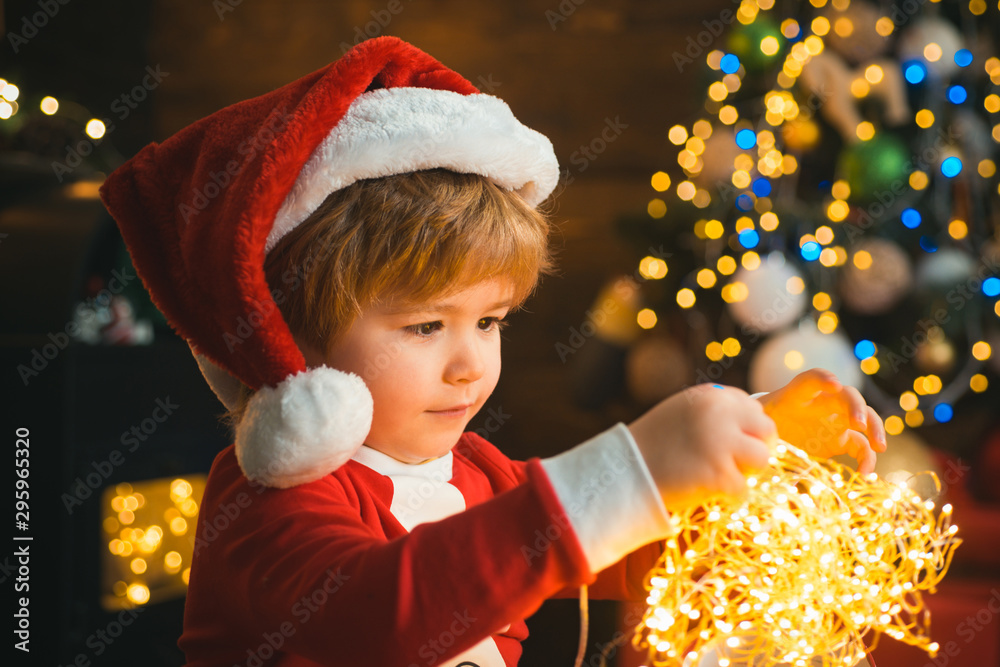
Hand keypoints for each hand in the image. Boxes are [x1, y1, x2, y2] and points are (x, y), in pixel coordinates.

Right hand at [628, 384, 776, 510]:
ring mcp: (721, 444)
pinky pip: (744, 490)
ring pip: (762, 460)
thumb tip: (753, 427)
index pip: (753, 408)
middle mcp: (719, 414)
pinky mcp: (720, 475)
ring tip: (721, 476)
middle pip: (767, 431)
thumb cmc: (653, 444)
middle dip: (755, 448)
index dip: (745, 429)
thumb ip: (714, 413)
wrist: (624, 471)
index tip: (732, 442)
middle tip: (735, 462)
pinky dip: (729, 496)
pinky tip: (708, 491)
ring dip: (746, 472)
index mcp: (710, 396)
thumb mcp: (682, 412)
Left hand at [756, 368, 886, 473]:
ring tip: (878, 446)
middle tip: (858, 423)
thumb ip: (762, 428)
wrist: (772, 429)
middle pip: (847, 396)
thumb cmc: (765, 420)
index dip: (822, 379)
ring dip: (874, 429)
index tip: (833, 384)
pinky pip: (861, 446)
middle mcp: (823, 403)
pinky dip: (867, 458)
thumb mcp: (759, 421)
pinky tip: (865, 473)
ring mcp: (835, 420)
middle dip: (856, 406)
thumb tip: (761, 446)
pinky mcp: (841, 440)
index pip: (810, 380)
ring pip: (863, 418)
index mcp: (798, 395)